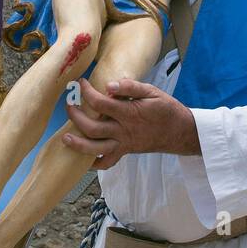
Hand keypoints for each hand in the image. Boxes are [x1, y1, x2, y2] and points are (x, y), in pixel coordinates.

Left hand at [62, 77, 199, 169]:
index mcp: (129, 114)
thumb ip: (131, 87)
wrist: (180, 132)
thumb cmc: (166, 109)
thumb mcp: (153, 92)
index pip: (100, 104)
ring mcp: (124, 144)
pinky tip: (84, 159)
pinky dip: (95, 164)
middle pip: (92, 127)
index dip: (87, 93)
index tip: (81, 83)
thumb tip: (109, 85)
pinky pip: (108, 162)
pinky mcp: (126, 152)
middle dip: (76, 116)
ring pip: (96, 149)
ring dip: (78, 144)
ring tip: (65, 138)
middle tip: (69, 104)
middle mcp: (124, 131)